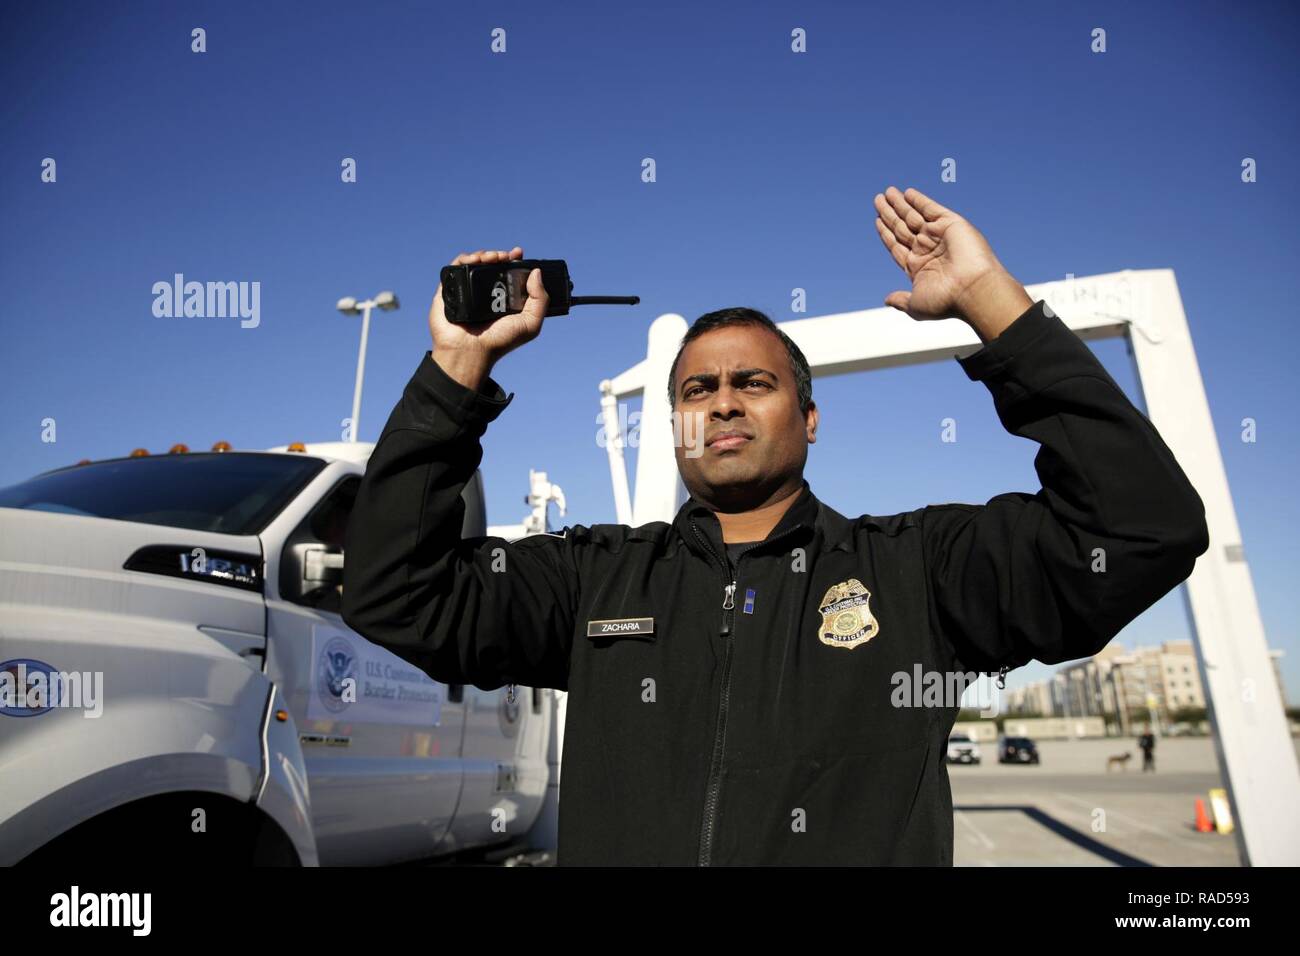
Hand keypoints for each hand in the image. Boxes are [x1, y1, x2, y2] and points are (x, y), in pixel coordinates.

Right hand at [429, 247, 548, 389]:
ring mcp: (467, 290)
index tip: (518, 253)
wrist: (471, 351)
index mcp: (503, 299)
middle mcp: (485, 293)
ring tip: (493, 257)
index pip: (509, 273)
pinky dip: (466, 258)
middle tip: (505, 256)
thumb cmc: (500, 342)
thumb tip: (536, 272)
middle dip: (499, 255)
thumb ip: (540, 299)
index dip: (514, 260)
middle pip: (491, 265)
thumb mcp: (530, 323)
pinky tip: (476, 259)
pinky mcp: (450, 289)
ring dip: (485, 254)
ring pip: (474, 263)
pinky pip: (456, 267)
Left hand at [873, 187, 1029, 340]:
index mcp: (919, 267)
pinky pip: (931, 208)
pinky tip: (907, 193)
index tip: (877, 220)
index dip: (886, 233)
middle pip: (903, 228)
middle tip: (878, 199)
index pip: (897, 245)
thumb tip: (887, 300)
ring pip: (914, 216)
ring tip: (886, 193)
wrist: (973, 290)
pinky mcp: (950, 224)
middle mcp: (928, 250)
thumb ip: (901, 300)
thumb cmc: (946, 301)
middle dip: (890, 214)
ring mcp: (939, 236)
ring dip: (900, 204)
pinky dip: (919, 200)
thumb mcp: (916, 306)